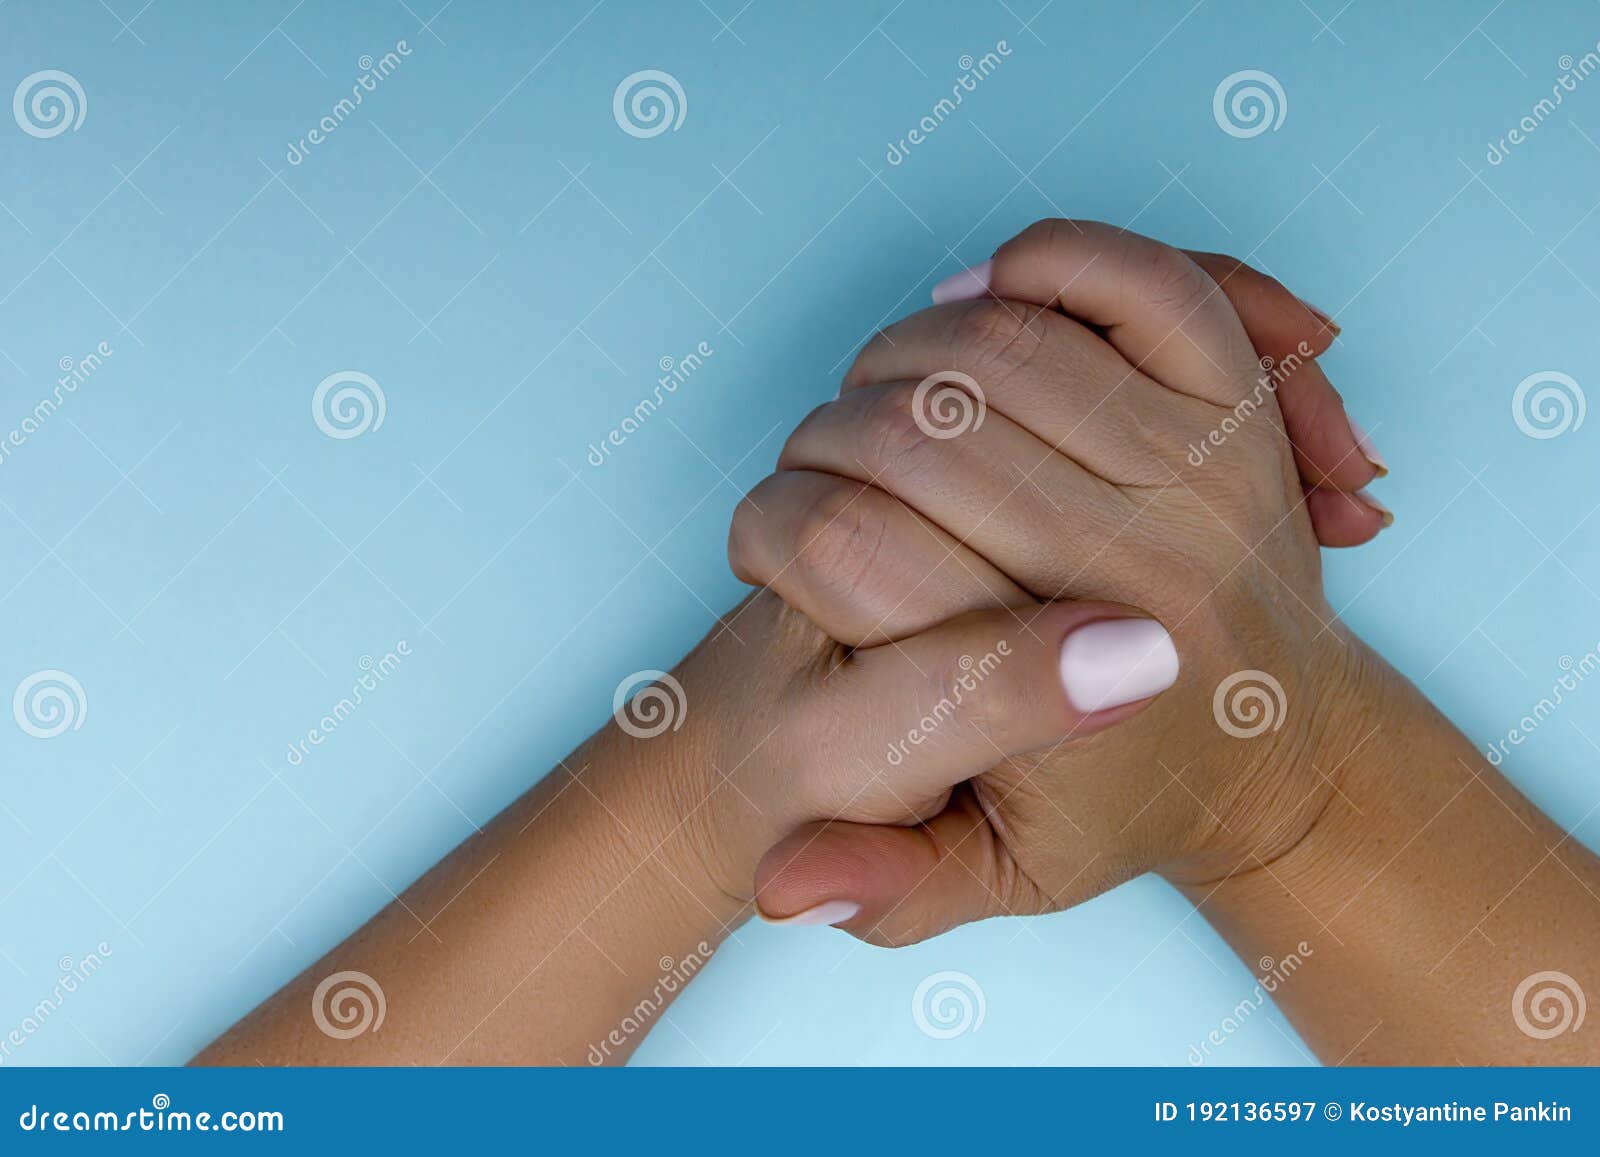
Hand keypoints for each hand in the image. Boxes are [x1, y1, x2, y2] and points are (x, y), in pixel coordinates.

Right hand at [734, 219, 1381, 941]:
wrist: (1281, 753)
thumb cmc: (1127, 804)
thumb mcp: (1003, 874)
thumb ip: (889, 883)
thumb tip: (777, 884)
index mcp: (1060, 676)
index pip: (847, 553)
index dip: (772, 531)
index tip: (768, 545)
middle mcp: (1139, 557)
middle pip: (909, 428)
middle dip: (825, 435)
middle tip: (811, 467)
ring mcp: (1201, 467)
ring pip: (1001, 344)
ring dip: (902, 351)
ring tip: (875, 398)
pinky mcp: (1238, 405)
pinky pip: (1138, 280)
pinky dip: (1047, 262)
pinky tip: (982, 300)